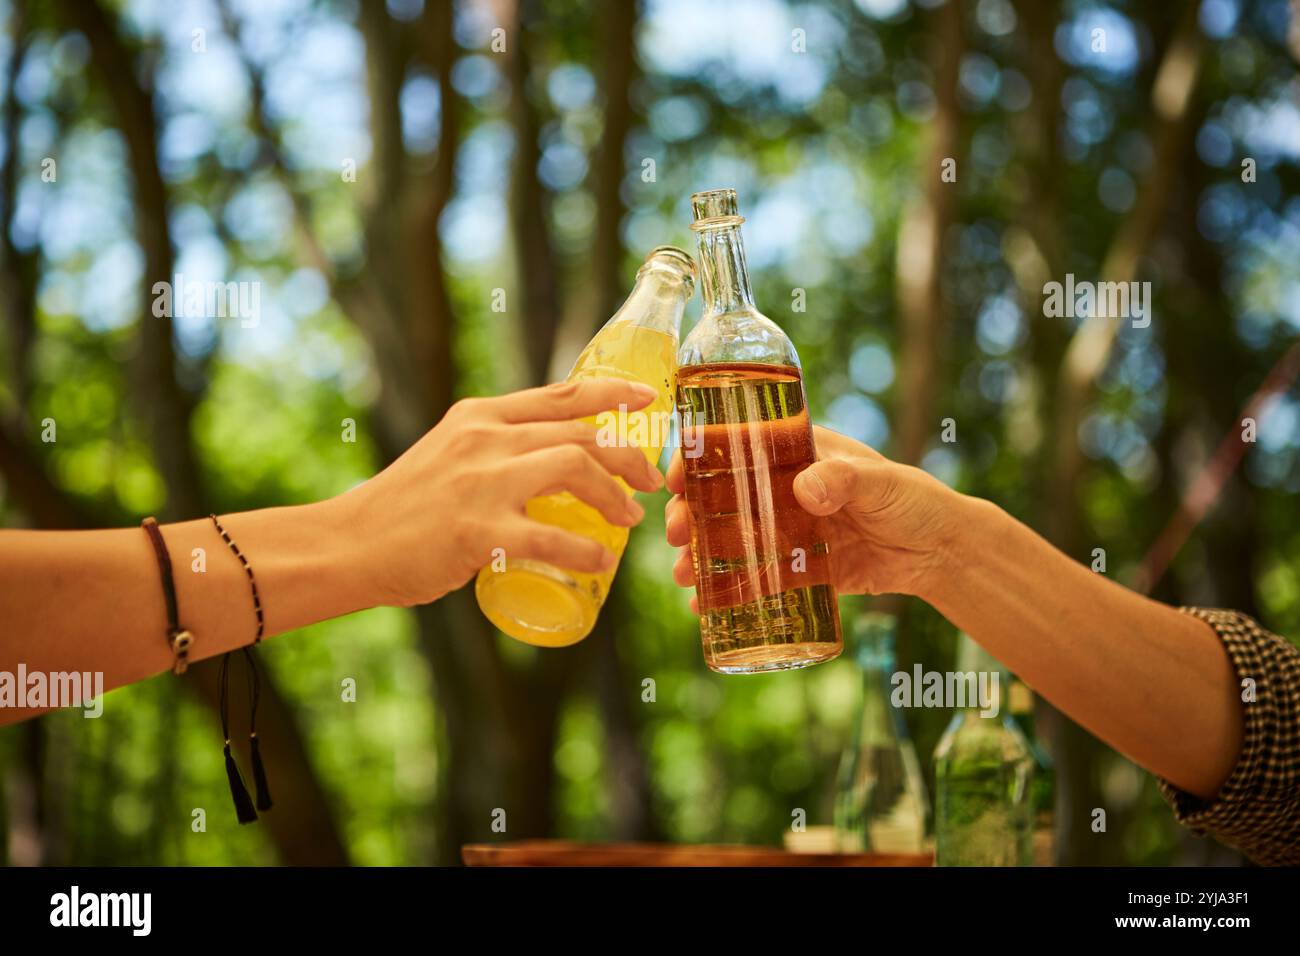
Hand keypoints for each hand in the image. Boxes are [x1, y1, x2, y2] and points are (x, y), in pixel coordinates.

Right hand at [346, 379, 663, 606]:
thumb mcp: (449, 455)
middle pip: (580, 431)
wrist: (348, 544)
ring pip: (574, 467)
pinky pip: (551, 537)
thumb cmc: (403, 508)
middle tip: (648, 484)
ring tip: (629, 520)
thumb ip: (493, 451)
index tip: (647, 401)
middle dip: (627, 456)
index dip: (612, 394)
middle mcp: (485, 438)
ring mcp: (481, 483)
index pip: (561, 394)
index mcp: (480, 416)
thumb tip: (550, 464)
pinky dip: (585, 550)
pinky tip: (600, 563)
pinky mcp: (476, 531)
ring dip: (614, 494)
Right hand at [664, 425, 962, 607]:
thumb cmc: (913, 500)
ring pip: (732, 539)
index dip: (699, 460)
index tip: (675, 479)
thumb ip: (845, 480)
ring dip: (701, 555)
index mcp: (799, 453)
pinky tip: (705, 608)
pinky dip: (729, 592)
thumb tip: (806, 489)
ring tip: (683, 576)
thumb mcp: (880, 482)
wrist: (941, 553)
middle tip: (674, 536)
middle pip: (723, 497)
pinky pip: (756, 578)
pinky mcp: (800, 568)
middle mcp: (785, 489)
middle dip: (689, 515)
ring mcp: (789, 530)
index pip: (737, 447)